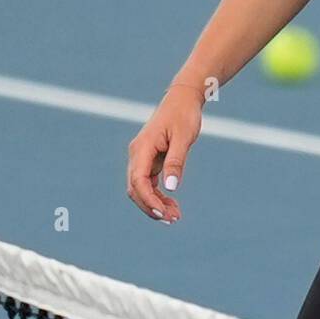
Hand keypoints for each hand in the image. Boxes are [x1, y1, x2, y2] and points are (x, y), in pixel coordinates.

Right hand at [126, 83, 203, 222]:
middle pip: (136, 189)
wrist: (183, 99)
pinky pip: (148, 183)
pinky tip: (171, 204)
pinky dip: (158, 196)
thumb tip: (171, 187)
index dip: (148, 200)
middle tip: (173, 219)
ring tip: (175, 216)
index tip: (164, 213)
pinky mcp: (149, 160)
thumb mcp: (183, 138)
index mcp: (142, 148)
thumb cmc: (184, 115)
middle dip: (151, 207)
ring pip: (141, 189)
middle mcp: (137, 154)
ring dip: (155, 204)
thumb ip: (176, 161)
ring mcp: (141, 158)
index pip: (138, 181)